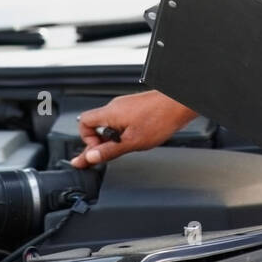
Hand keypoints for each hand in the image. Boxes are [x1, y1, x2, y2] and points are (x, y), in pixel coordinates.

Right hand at [69, 91, 196, 166]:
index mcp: (110, 113)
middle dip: (100, 142)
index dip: (87, 140)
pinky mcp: (134, 108)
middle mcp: (115, 107)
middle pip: (95, 125)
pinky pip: (119, 120)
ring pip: (109, 124)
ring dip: (111, 138)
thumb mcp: (132, 142)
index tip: (97, 152)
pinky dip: (121, 132)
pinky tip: (132, 140)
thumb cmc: (160, 118)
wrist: (178, 104)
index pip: (83, 123)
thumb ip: (110, 150)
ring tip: (122, 148)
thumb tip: (91, 157)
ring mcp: (124, 106)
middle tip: (105, 156)